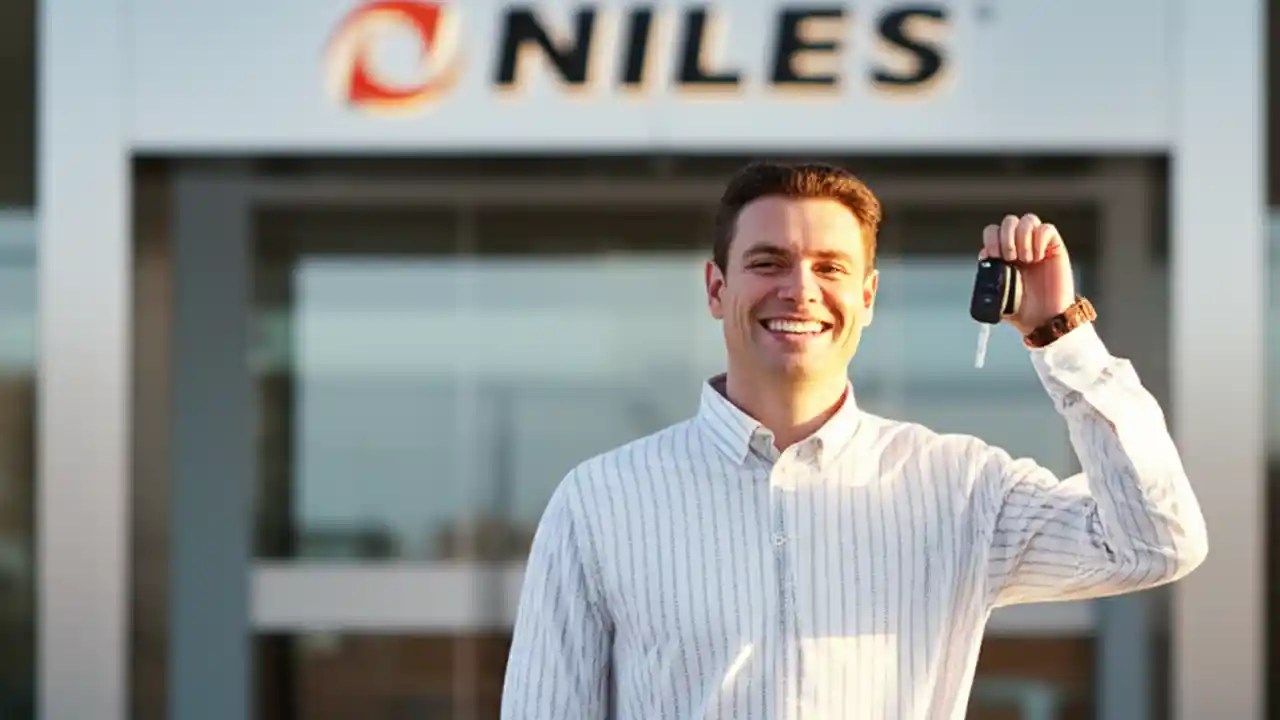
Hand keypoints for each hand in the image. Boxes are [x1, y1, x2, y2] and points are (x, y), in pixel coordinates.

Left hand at [980, 214, 1075, 335]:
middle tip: (1010, 258)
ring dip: (1023, 237)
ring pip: (1028, 220)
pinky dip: (1039, 239)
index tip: (994, 256)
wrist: (1044, 320)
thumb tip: (983, 261)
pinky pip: (1047, 229)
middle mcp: (1019, 246)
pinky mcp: (1054, 247)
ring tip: (1026, 259)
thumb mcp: (996, 298)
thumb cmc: (1022, 309)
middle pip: (1009, 221)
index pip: (993, 232)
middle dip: (1006, 237)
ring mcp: (1037, 245)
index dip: (991, 239)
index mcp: (1002, 255)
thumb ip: (987, 282)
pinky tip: (1038, 257)